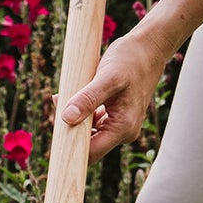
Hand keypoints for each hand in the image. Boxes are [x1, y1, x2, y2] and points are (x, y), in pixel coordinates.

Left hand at [60, 31, 171, 162]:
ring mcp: (120, 124)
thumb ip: (88, 99)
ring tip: (62, 97)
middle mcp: (123, 131)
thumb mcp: (107, 77)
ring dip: (73, 119)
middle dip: (68, 130)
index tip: (53, 141)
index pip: (91, 154)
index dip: (70, 151)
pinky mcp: (115, 115)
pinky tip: (72, 96)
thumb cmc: (130, 60)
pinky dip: (81, 112)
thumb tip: (67, 118)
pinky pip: (93, 122)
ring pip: (88, 133)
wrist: (149, 48)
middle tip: (57, 104)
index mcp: (123, 128)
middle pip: (87, 145)